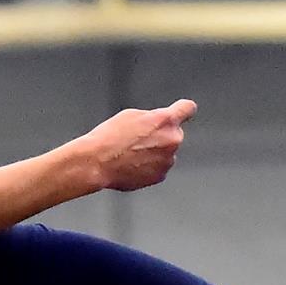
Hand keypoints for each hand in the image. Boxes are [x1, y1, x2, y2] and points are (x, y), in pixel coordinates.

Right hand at [80, 99, 195, 191]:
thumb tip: (158, 125)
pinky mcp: (160, 176)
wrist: (97, 162)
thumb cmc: (109, 137)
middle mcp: (172, 140)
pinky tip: (130, 165)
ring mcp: (167, 160)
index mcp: (166, 120)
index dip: (182, 110)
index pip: (187, 108)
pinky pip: (157, 169)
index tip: (181, 112)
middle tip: (138, 140)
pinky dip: (147, 168)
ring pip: (164, 153)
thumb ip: (152, 118)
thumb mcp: (131, 115)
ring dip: (153, 153)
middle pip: (173, 134)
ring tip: (130, 155)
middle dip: (160, 136)